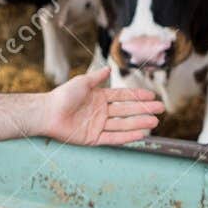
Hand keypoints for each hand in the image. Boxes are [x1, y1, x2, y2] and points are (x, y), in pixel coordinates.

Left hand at [43, 66, 163, 145]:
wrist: (47, 112)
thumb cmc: (62, 96)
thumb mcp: (82, 82)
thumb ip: (97, 77)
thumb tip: (109, 68)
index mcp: (99, 98)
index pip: (123, 97)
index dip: (137, 97)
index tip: (152, 96)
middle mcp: (100, 112)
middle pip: (126, 111)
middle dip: (143, 110)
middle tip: (160, 109)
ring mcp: (98, 126)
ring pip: (122, 125)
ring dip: (139, 123)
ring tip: (154, 122)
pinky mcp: (93, 139)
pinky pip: (113, 138)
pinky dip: (127, 137)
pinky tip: (140, 134)